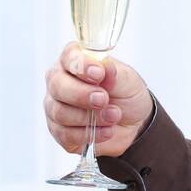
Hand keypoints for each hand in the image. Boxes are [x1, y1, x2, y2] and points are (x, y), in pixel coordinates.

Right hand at [43, 42, 153, 157]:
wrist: (134, 123)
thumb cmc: (126, 94)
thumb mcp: (128, 80)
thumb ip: (114, 73)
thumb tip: (104, 66)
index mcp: (76, 62)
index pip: (69, 56)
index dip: (81, 65)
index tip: (98, 74)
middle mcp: (60, 82)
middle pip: (58, 85)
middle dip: (82, 94)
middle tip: (104, 100)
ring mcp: (56, 107)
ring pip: (60, 112)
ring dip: (90, 117)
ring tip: (114, 116)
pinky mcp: (59, 131)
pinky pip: (65, 134)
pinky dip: (88, 134)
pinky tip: (106, 131)